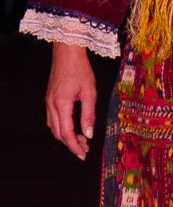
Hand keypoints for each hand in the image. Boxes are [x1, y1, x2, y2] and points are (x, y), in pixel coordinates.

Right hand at [46, 42, 97, 158]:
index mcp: (62, 104)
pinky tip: (72, 128)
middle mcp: (51, 105)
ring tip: (81, 140)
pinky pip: (52, 119)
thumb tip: (89, 134)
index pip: (66, 133)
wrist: (67, 53)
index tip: (83, 154)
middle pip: (58, 133)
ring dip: (66, 136)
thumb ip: (89, 114)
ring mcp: (48, 102)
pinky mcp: (49, 99)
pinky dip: (61, 127)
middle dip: (71, 144)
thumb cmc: (80, 69)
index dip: (74, 146)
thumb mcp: (90, 92)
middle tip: (85, 149)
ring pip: (54, 127)